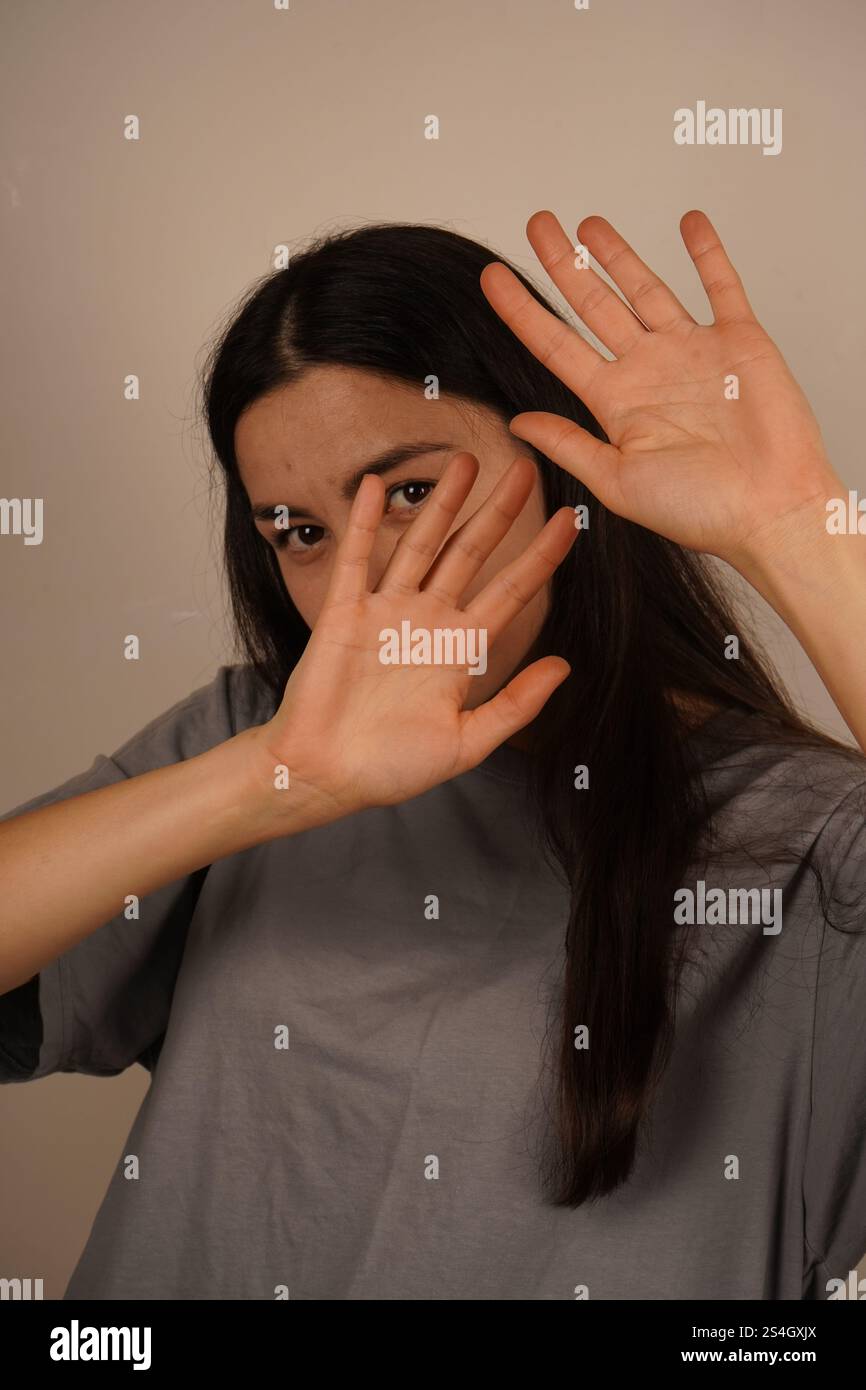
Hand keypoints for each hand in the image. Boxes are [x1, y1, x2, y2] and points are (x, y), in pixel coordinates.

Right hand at [253, 453, 576, 818]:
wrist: (324, 777)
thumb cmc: (390, 768)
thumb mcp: (466, 744)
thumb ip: (515, 705)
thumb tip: (563, 666)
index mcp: (460, 652)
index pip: (511, 592)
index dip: (541, 557)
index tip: (570, 522)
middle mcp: (427, 623)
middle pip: (471, 554)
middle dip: (498, 512)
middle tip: (523, 468)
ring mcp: (386, 614)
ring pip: (420, 545)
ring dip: (442, 504)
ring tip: (464, 461)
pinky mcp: (344, 614)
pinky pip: (358, 560)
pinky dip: (366, 523)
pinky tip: (375, 486)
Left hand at [479, 210, 841, 569]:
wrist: (769, 511)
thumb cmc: (699, 510)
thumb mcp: (616, 482)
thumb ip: (568, 445)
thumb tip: (517, 421)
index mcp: (616, 403)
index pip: (555, 345)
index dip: (522, 310)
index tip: (491, 278)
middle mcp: (649, 371)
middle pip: (594, 306)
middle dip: (564, 264)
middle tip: (538, 225)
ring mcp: (693, 352)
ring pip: (646, 289)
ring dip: (618, 255)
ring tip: (588, 224)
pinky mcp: (740, 341)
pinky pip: (721, 285)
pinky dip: (707, 253)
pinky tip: (690, 223)